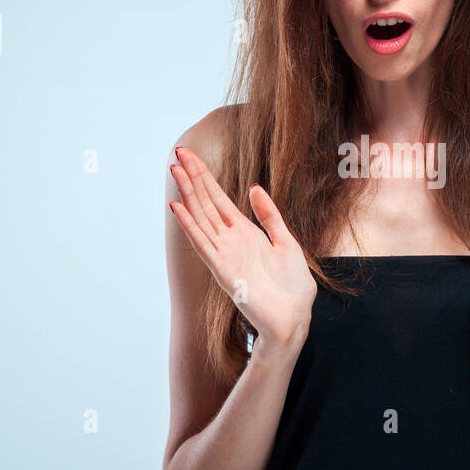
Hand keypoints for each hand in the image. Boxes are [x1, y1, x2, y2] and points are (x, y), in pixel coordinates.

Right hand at [169, 147, 316, 344]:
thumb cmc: (292, 286)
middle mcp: (230, 241)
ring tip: (174, 170)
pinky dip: (190, 226)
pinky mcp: (223, 271)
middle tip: (177, 151)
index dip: (205, 176)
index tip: (190, 155)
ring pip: (201, 218)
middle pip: (206, 202)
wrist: (295, 318)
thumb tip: (254, 187)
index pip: (218, 198)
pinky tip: (179, 208)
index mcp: (245, 232)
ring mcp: (225, 255)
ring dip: (187, 194)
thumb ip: (270, 215)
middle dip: (193, 177)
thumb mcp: (286, 241)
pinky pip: (203, 244)